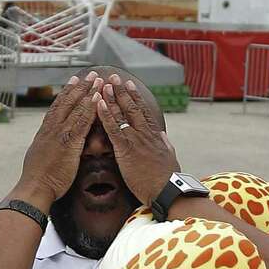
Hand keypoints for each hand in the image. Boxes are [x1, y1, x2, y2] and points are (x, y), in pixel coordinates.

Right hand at [7, 71, 102, 210]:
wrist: (34, 188)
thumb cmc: (36, 180)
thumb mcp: (38, 157)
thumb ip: (45, 148)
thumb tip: (46, 146)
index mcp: (44, 133)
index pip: (56, 108)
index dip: (65, 94)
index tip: (72, 82)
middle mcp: (51, 129)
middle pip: (66, 103)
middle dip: (79, 87)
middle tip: (89, 75)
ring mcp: (60, 134)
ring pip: (75, 108)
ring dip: (87, 92)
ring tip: (97, 80)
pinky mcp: (69, 143)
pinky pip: (82, 122)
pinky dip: (90, 108)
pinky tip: (97, 98)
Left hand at [95, 75, 178, 205]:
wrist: (167, 190)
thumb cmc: (167, 178)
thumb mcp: (169, 158)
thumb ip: (164, 145)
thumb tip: (163, 136)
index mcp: (153, 135)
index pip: (142, 111)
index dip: (134, 97)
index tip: (128, 85)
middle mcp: (145, 133)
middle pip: (132, 107)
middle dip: (121, 91)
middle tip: (113, 77)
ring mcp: (136, 140)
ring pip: (122, 114)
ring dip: (112, 98)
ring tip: (104, 84)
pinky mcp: (126, 150)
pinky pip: (113, 129)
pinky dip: (106, 115)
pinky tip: (99, 104)